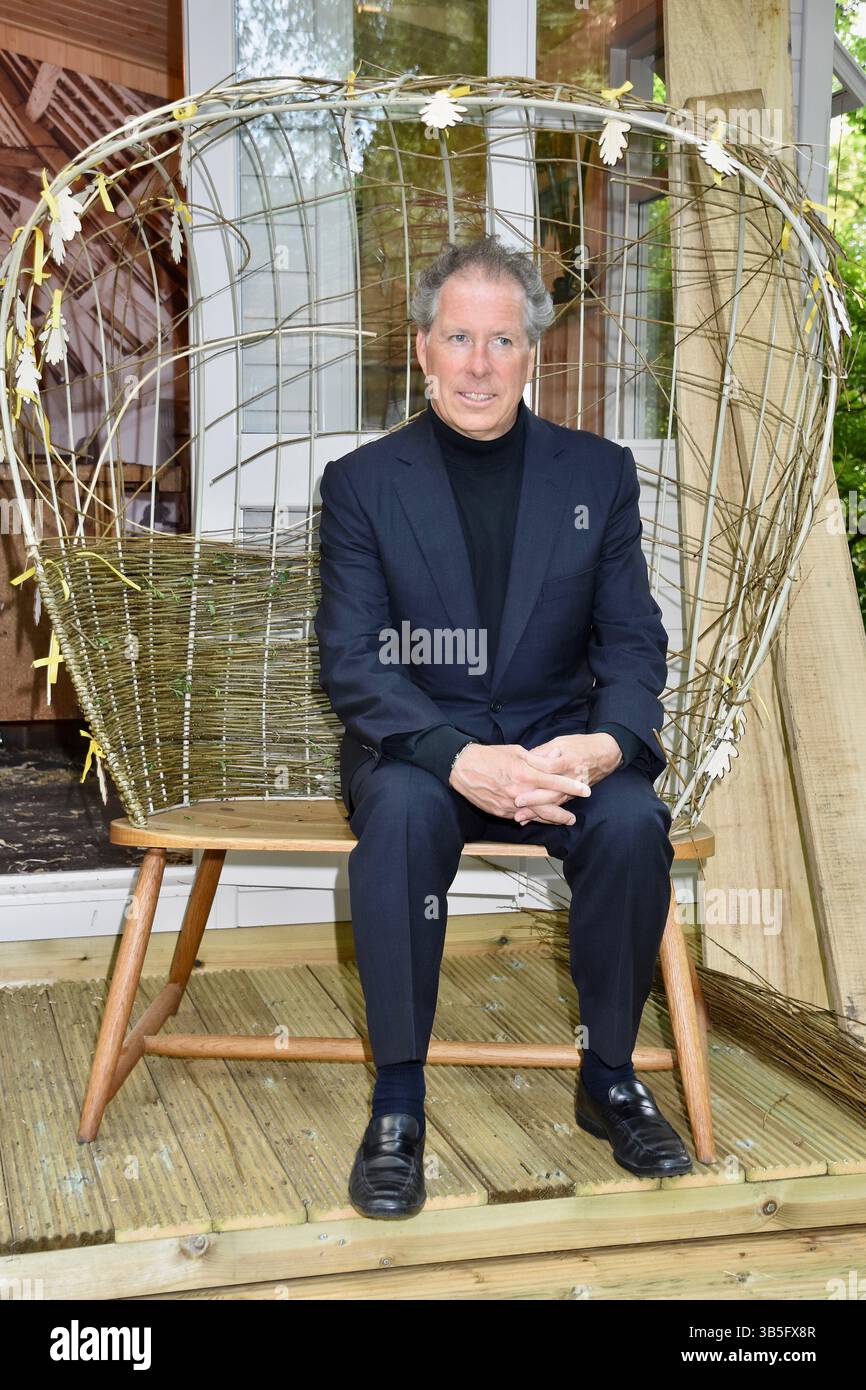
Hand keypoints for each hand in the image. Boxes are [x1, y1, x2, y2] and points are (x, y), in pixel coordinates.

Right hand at [448, 742, 590, 823]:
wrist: (463, 768)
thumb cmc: (490, 756)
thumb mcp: (517, 752)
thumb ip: (537, 759)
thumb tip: (555, 757)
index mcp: (525, 773)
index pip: (555, 782)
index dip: (572, 787)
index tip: (586, 790)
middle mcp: (520, 792)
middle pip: (548, 807)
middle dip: (563, 814)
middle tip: (573, 819)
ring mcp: (510, 805)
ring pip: (535, 815)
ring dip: (549, 819)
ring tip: (560, 821)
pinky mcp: (500, 812)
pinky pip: (520, 817)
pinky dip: (530, 818)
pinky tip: (538, 819)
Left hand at [512, 733, 621, 824]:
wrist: (607, 753)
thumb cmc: (582, 744)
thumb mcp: (562, 742)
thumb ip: (544, 751)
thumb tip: (524, 758)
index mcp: (569, 761)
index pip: (548, 767)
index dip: (533, 770)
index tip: (517, 773)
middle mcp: (572, 777)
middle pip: (551, 790)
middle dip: (533, 798)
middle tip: (516, 802)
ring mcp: (575, 788)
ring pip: (554, 802)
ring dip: (537, 811)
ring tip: (520, 817)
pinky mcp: (574, 794)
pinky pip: (559, 805)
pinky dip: (546, 813)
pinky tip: (533, 818)